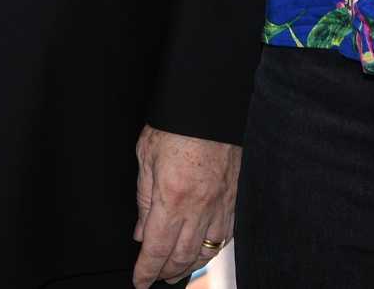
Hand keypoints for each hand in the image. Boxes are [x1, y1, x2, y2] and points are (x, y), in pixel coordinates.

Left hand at [131, 127, 238, 287]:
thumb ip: (144, 200)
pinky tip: (204, 249)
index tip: (139, 281)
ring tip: (177, 271)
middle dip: (167, 272)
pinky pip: (226, 233)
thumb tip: (141, 232)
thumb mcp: (146, 158)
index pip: (157, 249)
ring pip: (207, 249)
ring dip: (190, 265)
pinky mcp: (234, 196)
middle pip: (182, 256)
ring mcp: (221, 203)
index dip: (147, 271)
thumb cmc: (175, 124)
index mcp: (172, 198)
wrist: (209, 102)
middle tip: (156, 278)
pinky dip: (213, 247)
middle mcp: (199, 206)